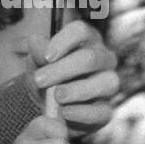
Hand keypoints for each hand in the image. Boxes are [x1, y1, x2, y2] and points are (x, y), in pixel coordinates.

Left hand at [28, 19, 119, 134]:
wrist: (51, 110)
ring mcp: (109, 83)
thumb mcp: (37, 65)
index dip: (63, 42)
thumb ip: (37, 53)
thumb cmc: (47, 79)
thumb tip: (35, 40)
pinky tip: (65, 113)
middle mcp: (103, 58)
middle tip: (40, 80)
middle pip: (90, 58)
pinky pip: (102, 111)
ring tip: (56, 97)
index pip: (81, 31)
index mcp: (86, 41)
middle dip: (63, 69)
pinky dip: (82, 112)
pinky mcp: (107, 110)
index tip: (47, 57)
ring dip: (77, 90)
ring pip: (105, 82)